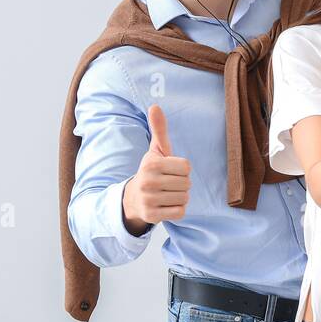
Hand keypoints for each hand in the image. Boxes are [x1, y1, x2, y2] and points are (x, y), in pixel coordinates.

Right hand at [122, 103, 191, 234]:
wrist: (133, 198)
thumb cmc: (151, 171)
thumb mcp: (155, 150)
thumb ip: (159, 129)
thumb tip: (155, 106)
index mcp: (151, 164)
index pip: (186, 167)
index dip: (182, 170)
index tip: (170, 171)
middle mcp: (148, 181)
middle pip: (187, 183)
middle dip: (182, 184)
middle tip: (167, 184)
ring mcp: (148, 200)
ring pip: (185, 198)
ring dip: (180, 197)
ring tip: (166, 194)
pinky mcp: (152, 216)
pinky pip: (180, 212)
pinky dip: (177, 210)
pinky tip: (165, 205)